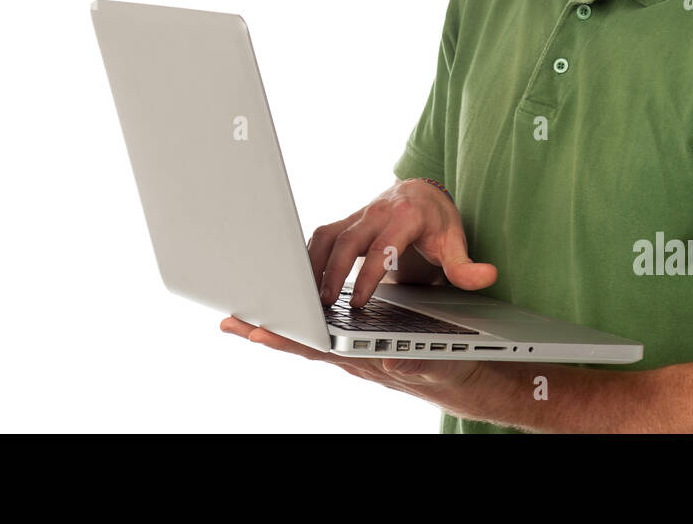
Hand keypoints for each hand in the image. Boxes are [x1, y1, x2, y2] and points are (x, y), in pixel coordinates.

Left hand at [218, 315, 485, 395]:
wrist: (462, 375)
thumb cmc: (451, 368)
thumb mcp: (441, 363)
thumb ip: (417, 362)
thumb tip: (393, 356)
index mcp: (367, 359)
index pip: (320, 349)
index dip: (290, 338)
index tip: (259, 331)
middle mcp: (353, 356)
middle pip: (303, 344)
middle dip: (267, 331)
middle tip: (230, 322)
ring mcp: (352, 350)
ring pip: (307, 338)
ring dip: (276, 327)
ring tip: (241, 318)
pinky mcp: (357, 343)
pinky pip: (320, 334)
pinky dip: (297, 325)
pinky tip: (282, 317)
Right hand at [307, 179, 497, 306]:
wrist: (423, 191)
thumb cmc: (437, 220)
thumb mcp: (455, 240)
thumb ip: (465, 264)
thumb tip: (488, 276)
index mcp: (406, 216)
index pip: (382, 248)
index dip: (369, 275)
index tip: (360, 303)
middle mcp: (378, 211)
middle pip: (347, 240)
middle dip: (333, 272)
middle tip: (326, 304)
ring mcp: (359, 214)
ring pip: (327, 234)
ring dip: (314, 264)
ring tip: (306, 296)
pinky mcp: (347, 220)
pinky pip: (322, 235)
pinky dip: (310, 256)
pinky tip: (304, 280)